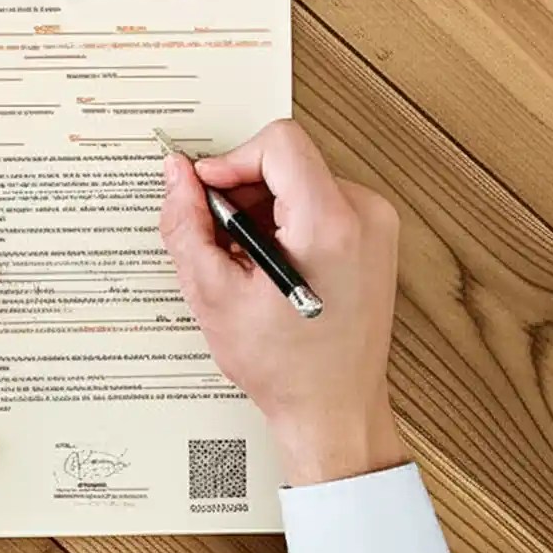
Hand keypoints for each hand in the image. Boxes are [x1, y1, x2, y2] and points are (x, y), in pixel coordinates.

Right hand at [159, 120, 407, 485]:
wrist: (333, 409)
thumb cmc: (285, 367)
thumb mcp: (213, 295)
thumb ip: (186, 225)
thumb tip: (177, 176)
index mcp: (329, 225)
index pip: (279, 143)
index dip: (231, 160)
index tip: (208, 191)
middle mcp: (364, 216)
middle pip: (287, 161)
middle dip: (242, 193)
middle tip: (221, 242)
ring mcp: (375, 226)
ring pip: (299, 180)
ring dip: (260, 211)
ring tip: (246, 264)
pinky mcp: (374, 237)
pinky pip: (317, 202)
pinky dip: (283, 223)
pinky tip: (269, 268)